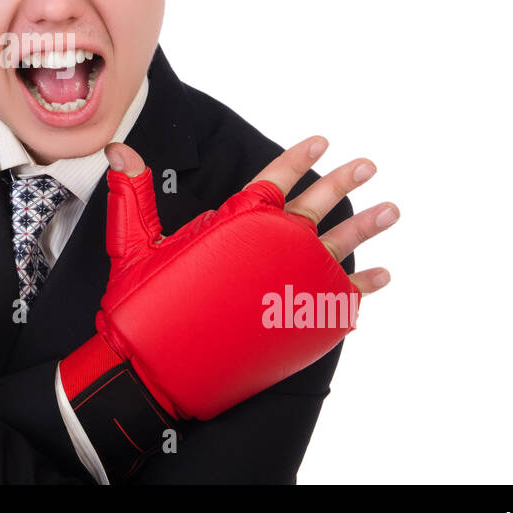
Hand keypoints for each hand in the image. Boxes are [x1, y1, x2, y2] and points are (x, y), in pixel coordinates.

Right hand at [62, 135, 397, 423]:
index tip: (321, 142)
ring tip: (392, 210)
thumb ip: (134, 193)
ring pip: (338, 245)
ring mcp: (291, 284)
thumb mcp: (134, 244)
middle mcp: (270, 247)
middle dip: (342, 181)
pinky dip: (363, 285)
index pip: (273, 178)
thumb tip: (121, 148)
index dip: (298, 158)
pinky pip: (343, 297)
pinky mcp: (300, 320)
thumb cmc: (142, 307)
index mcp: (234, 223)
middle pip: (314, 205)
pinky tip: (380, 275)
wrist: (154, 370)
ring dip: (366, 226)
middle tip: (367, 165)